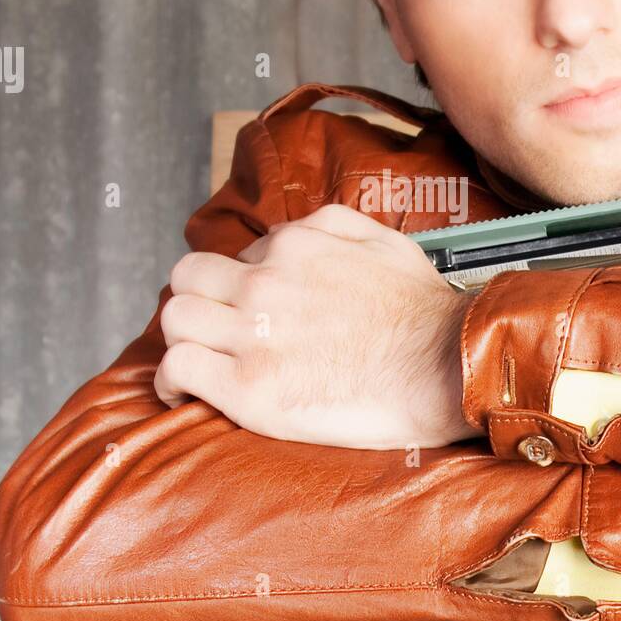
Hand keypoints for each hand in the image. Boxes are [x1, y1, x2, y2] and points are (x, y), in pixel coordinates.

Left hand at [154, 204, 480, 449]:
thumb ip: (330, 226)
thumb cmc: (424, 312)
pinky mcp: (249, 388)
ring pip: (175, 317)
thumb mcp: (382, 239)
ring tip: (196, 361)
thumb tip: (293, 234)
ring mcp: (253, 335)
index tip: (250, 312)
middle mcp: (265, 283)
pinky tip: (185, 394)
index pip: (237, 255)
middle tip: (212, 330)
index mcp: (294, 245)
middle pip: (188, 277)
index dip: (239, 285)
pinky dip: (173, 382)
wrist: (447, 367)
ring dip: (181, 337)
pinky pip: (178, 369)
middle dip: (197, 301)